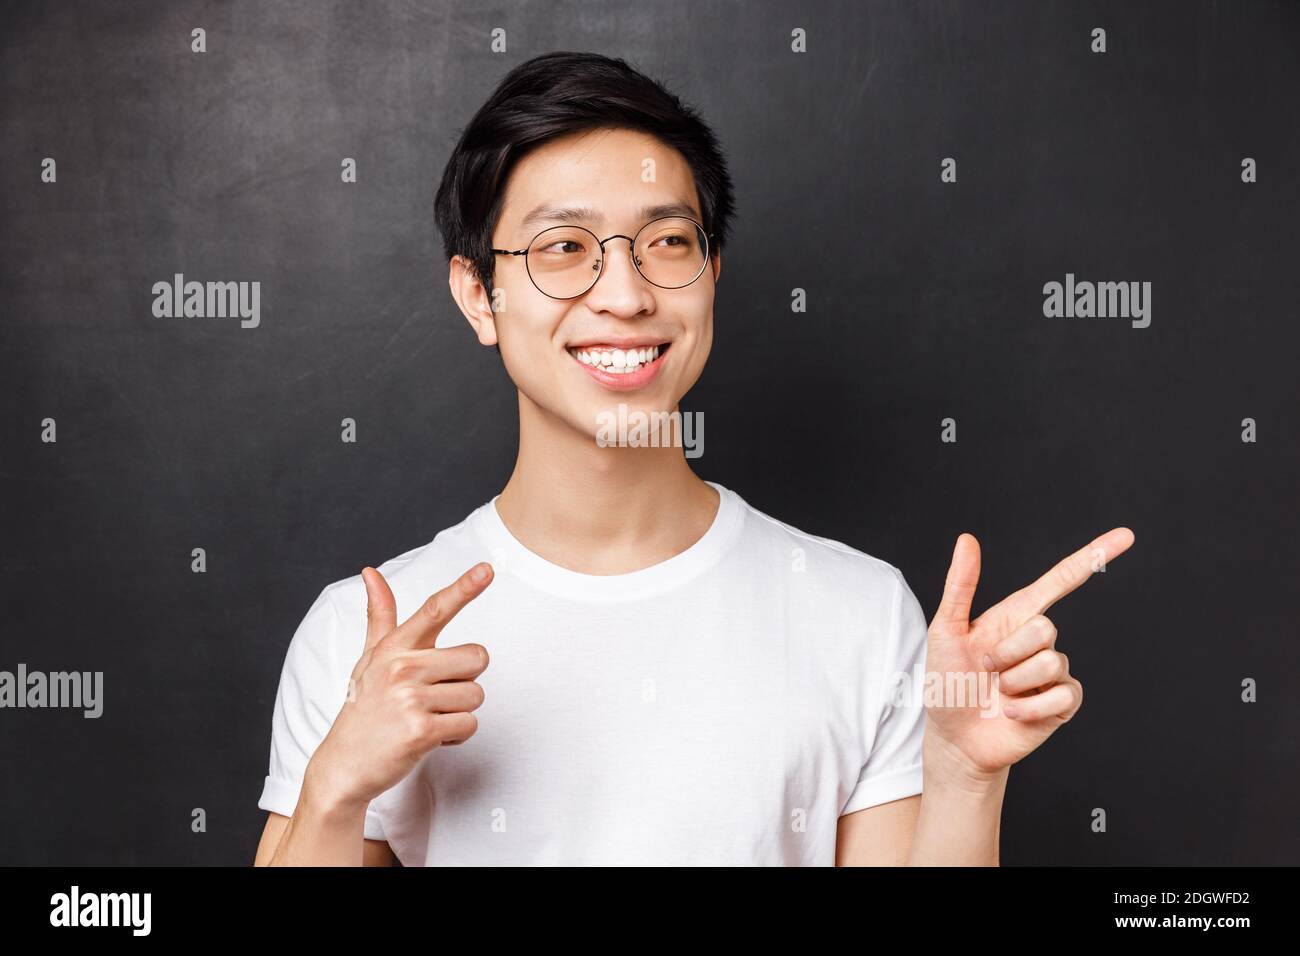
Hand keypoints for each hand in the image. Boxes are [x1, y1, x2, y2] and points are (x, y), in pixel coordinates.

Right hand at [306, 562, 493, 808]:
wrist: (343, 765)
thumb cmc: (364, 709)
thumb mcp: (370, 659)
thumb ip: (380, 616)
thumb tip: (370, 573)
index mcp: (394, 647)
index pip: (434, 610)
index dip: (464, 588)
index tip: (488, 569)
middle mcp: (402, 668)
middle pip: (476, 658)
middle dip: (464, 680)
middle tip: (433, 696)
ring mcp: (410, 699)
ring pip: (475, 694)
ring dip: (458, 712)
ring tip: (426, 718)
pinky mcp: (421, 731)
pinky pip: (468, 724)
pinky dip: (455, 736)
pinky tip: (427, 737)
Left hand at [922, 528, 1133, 777]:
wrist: (954, 738)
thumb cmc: (947, 683)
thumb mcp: (945, 631)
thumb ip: (960, 586)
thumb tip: (967, 539)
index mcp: (1015, 616)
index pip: (1059, 581)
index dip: (1092, 557)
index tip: (1126, 536)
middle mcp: (1038, 641)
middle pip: (1045, 628)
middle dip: (1008, 652)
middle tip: (987, 670)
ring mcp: (1054, 672)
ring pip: (1050, 662)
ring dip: (1015, 682)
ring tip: (999, 694)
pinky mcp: (1063, 703)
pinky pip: (1061, 696)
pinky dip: (1029, 708)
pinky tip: (1013, 714)